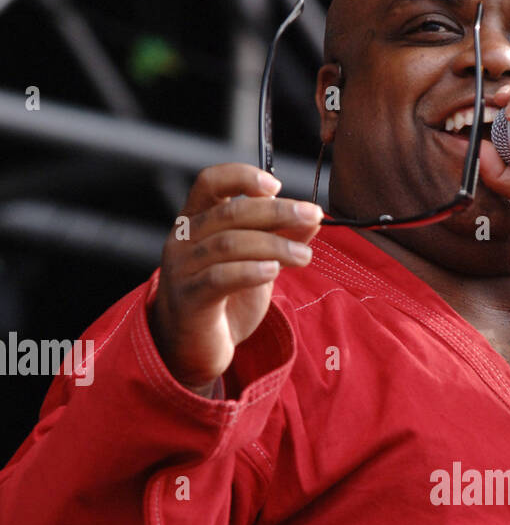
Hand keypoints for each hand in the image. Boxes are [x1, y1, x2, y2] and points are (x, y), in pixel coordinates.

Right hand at [150, 163, 322, 391]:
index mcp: (195, 220)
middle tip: (312, 215)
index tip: (277, 185)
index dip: (242, 176)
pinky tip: (273, 271)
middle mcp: (183, 238)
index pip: (211, 182)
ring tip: (304, 257)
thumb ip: (280, 238)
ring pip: (229, 244)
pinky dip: (249, 271)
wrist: (195, 348)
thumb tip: (312, 217)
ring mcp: (182, 268)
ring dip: (273, 246)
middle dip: (276, 212)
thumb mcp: (257, 263)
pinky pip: (219, 278)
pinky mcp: (188, 299)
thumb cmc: (225, 300)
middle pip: (230, 212)